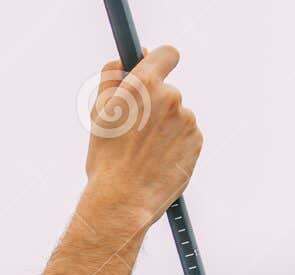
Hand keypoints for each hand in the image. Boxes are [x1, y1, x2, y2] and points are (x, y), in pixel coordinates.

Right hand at [81, 47, 201, 236]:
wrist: (124, 201)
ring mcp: (187, 120)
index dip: (159, 61)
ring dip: (163, 129)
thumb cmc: (106, 161)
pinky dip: (173, 145)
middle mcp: (170, 97)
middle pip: (166, 92)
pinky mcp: (196, 141)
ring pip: (175, 117)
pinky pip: (185, 136)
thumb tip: (121, 63)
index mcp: (144, 86)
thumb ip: (110, 80)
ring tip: (143, 153)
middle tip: (133, 132)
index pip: (166, 54)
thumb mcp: (98, 116)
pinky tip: (156, 161)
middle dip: (153, 107)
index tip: (154, 70)